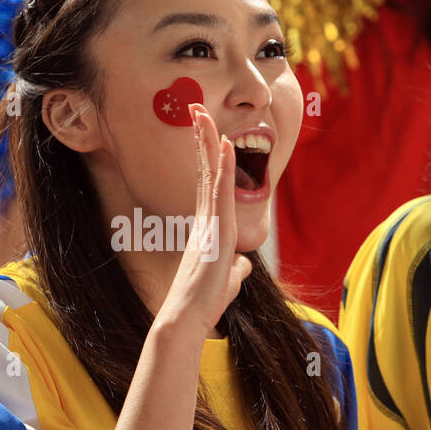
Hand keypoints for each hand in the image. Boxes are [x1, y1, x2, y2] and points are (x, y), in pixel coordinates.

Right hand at [153, 102, 251, 338]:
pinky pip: (220, 192)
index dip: (208, 157)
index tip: (207, 133)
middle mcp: (205, 221)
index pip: (209, 184)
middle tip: (196, 110)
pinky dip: (223, 167)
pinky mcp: (216, 231)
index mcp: (208, 229)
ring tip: (203, 114)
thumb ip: (235, 270)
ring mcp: (209, 223)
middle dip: (202, 139)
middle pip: (205, 171)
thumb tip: (244, 267)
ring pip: (210, 174)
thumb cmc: (202, 305)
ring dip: (208, 142)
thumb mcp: (227, 283)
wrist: (186, 319)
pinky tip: (225, 145)